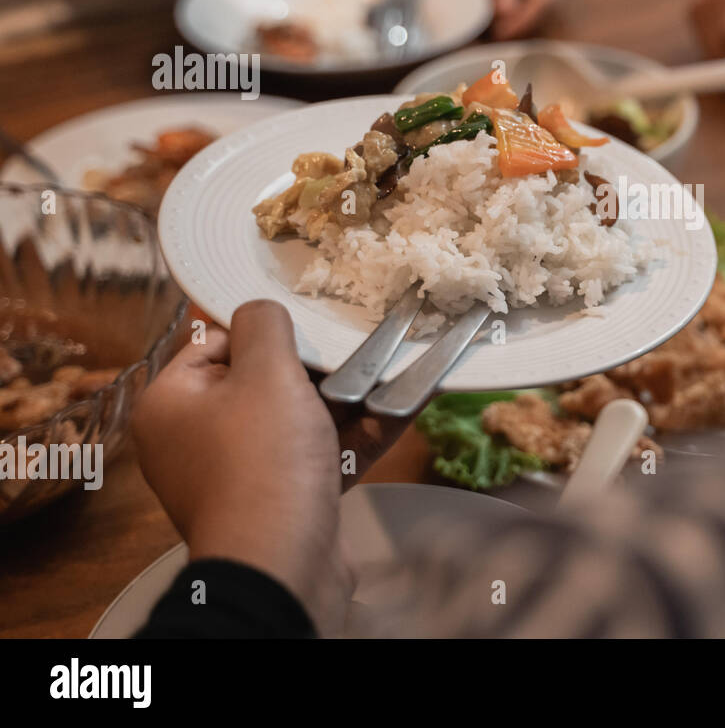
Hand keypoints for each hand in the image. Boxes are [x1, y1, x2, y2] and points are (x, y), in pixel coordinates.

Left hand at [132, 300, 408, 630]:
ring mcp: (241, 472)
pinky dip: (357, 433)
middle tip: (353, 348)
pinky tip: (404, 404)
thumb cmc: (263, 464)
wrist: (283, 565)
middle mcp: (197, 439)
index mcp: (172, 404)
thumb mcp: (266, 373)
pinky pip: (321, 453)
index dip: (264, 332)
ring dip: (349, 398)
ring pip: (300, 418)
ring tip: (391, 369)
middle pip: (263, 380)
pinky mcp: (283, 499)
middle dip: (317, 367)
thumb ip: (265, 324)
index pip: (214, 341)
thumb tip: (262, 307)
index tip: (305, 330)